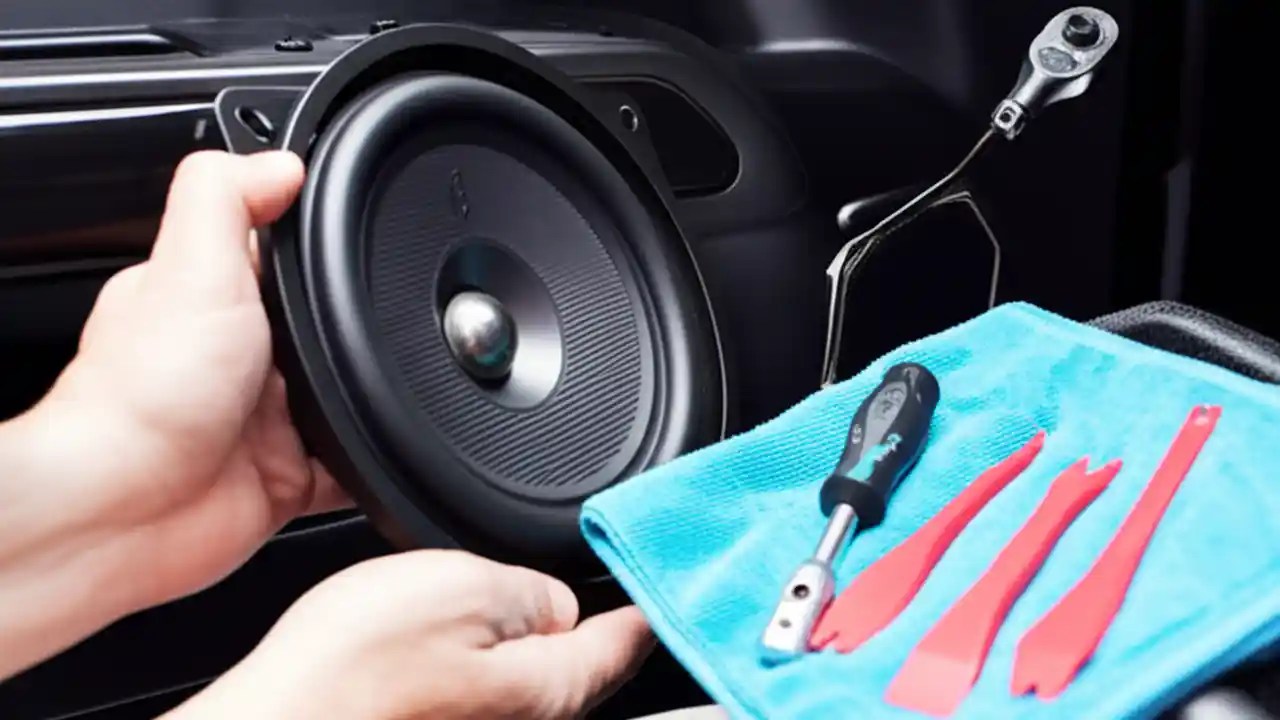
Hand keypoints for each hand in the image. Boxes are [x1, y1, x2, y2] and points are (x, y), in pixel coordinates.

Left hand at [0, 151, 346, 676]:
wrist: (128, 511)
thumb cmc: (143, 398)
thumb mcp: (190, 265)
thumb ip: (227, 198)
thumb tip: (279, 161)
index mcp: (205, 301)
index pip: (276, 257)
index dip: (316, 250)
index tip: (352, 243)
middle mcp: (233, 361)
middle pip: (322, 331)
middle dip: (352, 333)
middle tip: (368, 329)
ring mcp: (261, 421)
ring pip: (342, 397)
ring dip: (363, 396)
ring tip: (370, 388)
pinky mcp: (283, 479)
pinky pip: (347, 466)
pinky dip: (368, 461)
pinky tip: (376, 449)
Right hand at [167, 551, 654, 719]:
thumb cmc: (349, 674)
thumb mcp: (462, 588)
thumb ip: (530, 591)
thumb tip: (557, 604)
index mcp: (548, 689)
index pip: (626, 641)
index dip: (646, 592)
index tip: (657, 567)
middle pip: (581, 663)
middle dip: (586, 615)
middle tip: (587, 566)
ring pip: (527, 675)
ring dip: (528, 634)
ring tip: (512, 595)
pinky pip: (482, 686)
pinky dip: (483, 654)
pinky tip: (453, 635)